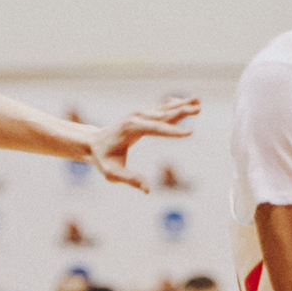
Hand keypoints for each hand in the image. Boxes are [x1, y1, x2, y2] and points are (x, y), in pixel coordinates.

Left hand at [86, 97, 200, 191]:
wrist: (93, 143)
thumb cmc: (103, 159)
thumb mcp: (112, 173)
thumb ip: (130, 180)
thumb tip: (148, 190)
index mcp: (131, 129)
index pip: (155, 129)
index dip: (173, 132)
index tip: (189, 133)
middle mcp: (137, 118)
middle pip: (163, 115)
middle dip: (181, 112)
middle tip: (198, 108)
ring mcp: (140, 115)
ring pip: (164, 109)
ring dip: (181, 105)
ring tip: (197, 100)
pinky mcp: (143, 116)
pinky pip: (161, 109)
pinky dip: (174, 105)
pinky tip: (187, 101)